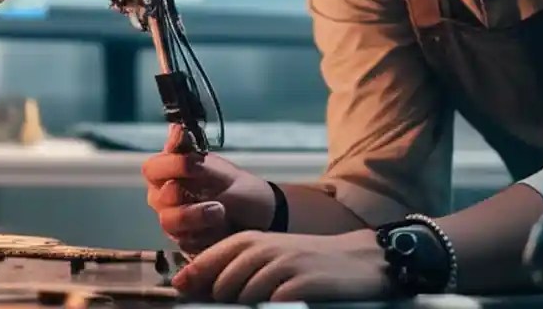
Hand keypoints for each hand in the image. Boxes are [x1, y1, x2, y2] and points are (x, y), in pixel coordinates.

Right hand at [142, 125, 274, 253]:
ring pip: (169, 222)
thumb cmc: (239, 188)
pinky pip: (185, 241)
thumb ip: (192, 156)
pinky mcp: (185, 242)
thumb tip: (176, 127)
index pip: (152, 168)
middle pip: (159, 197)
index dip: (170, 166)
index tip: (194, 164)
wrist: (262, 217)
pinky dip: (206, 234)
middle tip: (211, 193)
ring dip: (196, 216)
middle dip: (186, 195)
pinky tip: (222, 229)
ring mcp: (174, 221)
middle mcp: (165, 197)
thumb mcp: (219, 170)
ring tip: (221, 212)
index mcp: (170, 174)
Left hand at [171, 228, 389, 302]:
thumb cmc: (308, 261)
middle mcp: (262, 249)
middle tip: (250, 301)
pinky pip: (270, 305)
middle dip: (225, 301)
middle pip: (220, 287)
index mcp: (249, 240)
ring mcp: (281, 266)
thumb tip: (188, 283)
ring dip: (251, 306)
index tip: (184, 292)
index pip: (205, 261)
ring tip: (272, 300)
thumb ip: (231, 267)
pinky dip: (272, 307)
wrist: (358, 261)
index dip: (191, 281)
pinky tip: (285, 302)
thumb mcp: (268, 255)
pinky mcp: (300, 284)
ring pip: (243, 298)